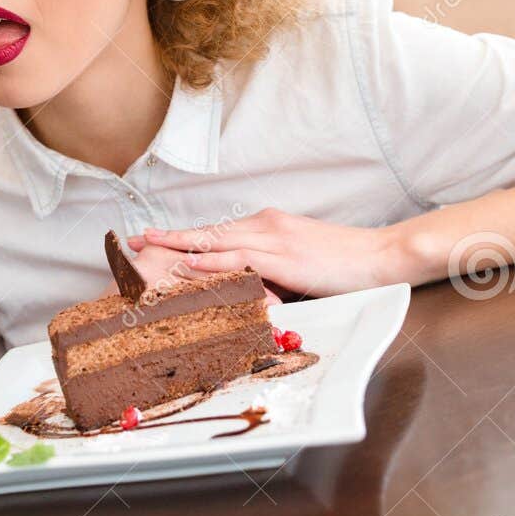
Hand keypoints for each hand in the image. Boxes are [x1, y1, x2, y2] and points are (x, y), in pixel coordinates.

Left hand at [126, 207, 413, 298]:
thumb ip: (272, 272)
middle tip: (134, 241)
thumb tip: (250, 289)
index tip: (155, 240)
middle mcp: (266, 226)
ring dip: (179, 245)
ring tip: (147, 249)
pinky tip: (188, 264)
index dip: (185, 236)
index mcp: (268, 226)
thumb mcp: (300, 265)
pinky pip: (240, 259)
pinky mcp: (284, 258)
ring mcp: (274, 239)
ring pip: (215, 242)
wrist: (381, 256)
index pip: (218, 231)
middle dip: (169, 238)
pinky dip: (211, 262)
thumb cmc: (345, 264)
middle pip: (207, 232)